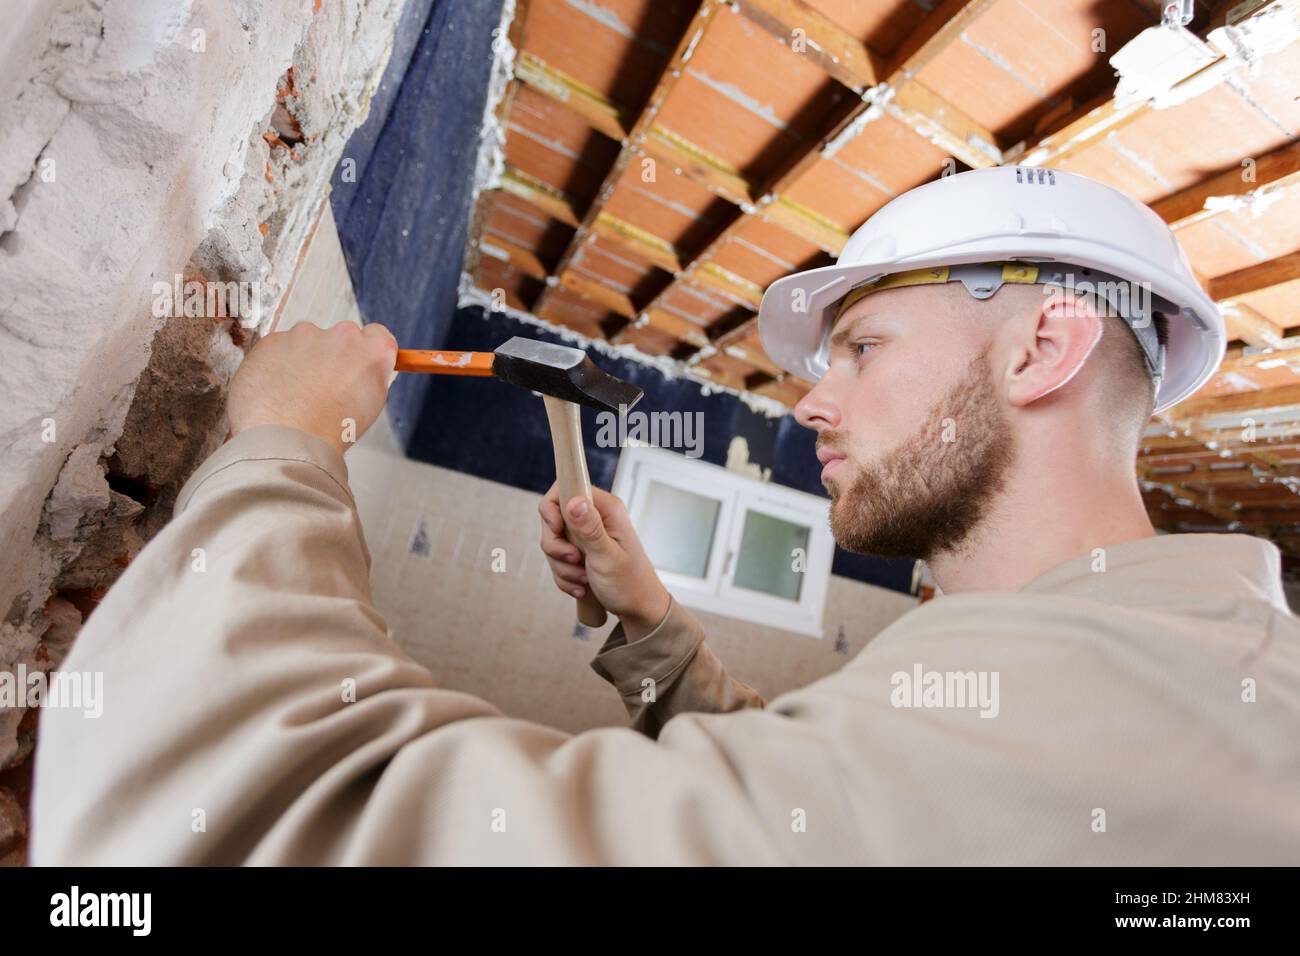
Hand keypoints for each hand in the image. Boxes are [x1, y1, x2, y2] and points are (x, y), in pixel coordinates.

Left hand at [228, 321, 396, 455]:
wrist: (286, 438)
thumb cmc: (328, 430)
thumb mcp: (370, 406)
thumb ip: (371, 377)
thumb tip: (366, 370)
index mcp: (372, 351)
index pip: (378, 335)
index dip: (367, 351)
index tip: (360, 362)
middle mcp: (342, 336)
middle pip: (340, 337)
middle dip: (334, 356)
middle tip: (325, 386)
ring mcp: (306, 335)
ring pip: (307, 341)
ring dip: (304, 359)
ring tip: (297, 393)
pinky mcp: (274, 340)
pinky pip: (279, 347)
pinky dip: (277, 364)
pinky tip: (278, 390)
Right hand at [539, 485, 670, 639]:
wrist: (638, 609)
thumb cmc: (630, 584)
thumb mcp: (607, 557)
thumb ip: (589, 529)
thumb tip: (574, 501)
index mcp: (606, 509)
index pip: (566, 487)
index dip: (552, 508)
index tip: (556, 530)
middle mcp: (596, 517)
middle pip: (553, 518)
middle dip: (556, 546)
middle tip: (575, 561)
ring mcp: (587, 535)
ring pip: (553, 541)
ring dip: (562, 566)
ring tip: (584, 579)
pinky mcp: (581, 551)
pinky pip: (558, 559)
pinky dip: (564, 576)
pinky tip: (582, 586)